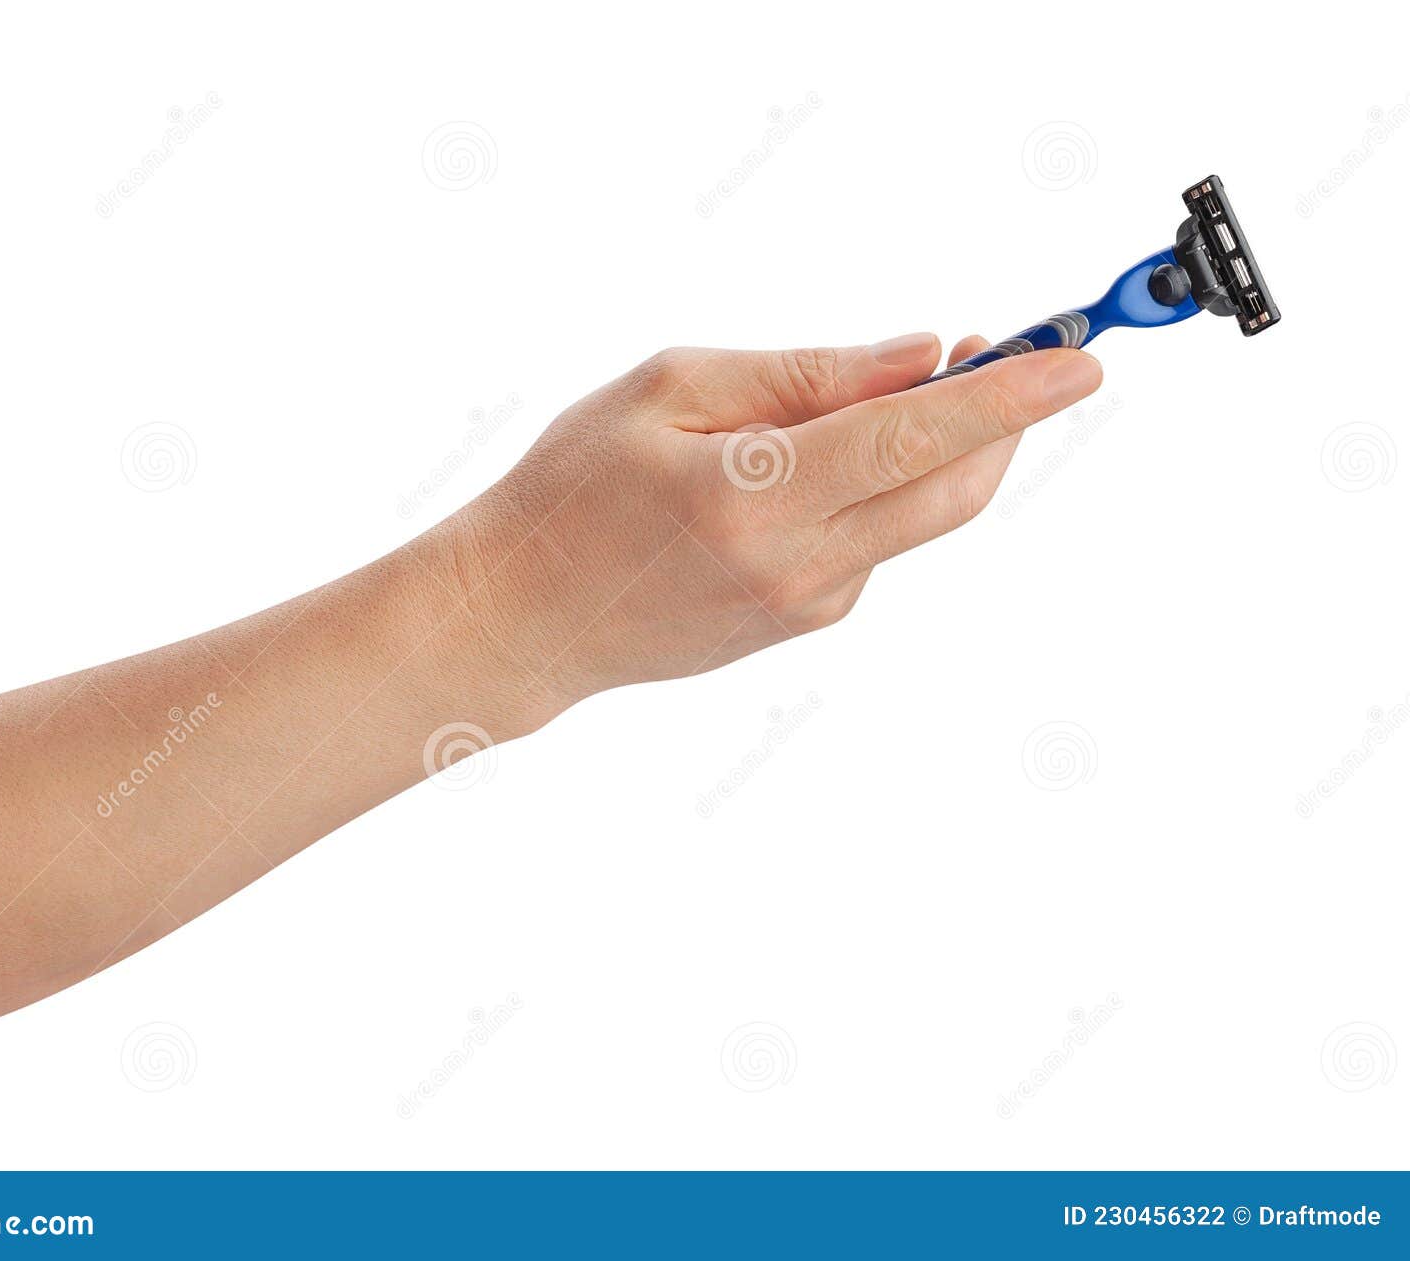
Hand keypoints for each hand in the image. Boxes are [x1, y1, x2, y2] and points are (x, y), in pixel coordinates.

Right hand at [444, 332, 1100, 717]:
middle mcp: (799, 568)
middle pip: (952, 492)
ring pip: (920, 517)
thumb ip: (804, 376)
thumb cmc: (572, 488)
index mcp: (755, 497)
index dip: (1009, 396)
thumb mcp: (668, 389)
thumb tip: (919, 360)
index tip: (1081, 359)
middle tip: (1018, 347)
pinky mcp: (805, 623)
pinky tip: (833, 454)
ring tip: (916, 381)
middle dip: (1006, 420)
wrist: (523, 617)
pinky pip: (875, 542)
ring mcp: (809, 607)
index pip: (914, 440)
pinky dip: (887, 485)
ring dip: (945, 447)